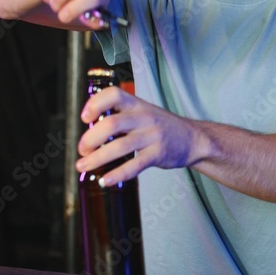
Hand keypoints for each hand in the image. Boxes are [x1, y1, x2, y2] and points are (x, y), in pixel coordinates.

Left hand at [75, 87, 201, 185]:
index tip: (85, 117)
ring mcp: (152, 136)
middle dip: (91, 138)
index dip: (95, 103)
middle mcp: (144, 117)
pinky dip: (118, 174)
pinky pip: (135, 165)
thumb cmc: (162, 127)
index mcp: (137, 105)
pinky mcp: (158, 154)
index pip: (114, 94)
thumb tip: (89, 131)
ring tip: (84, 166)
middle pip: (112, 123)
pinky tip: (106, 180)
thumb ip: (120, 118)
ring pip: (120, 146)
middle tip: (82, 150)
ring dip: (97, 158)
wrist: (193, 139)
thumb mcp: (144, 113)